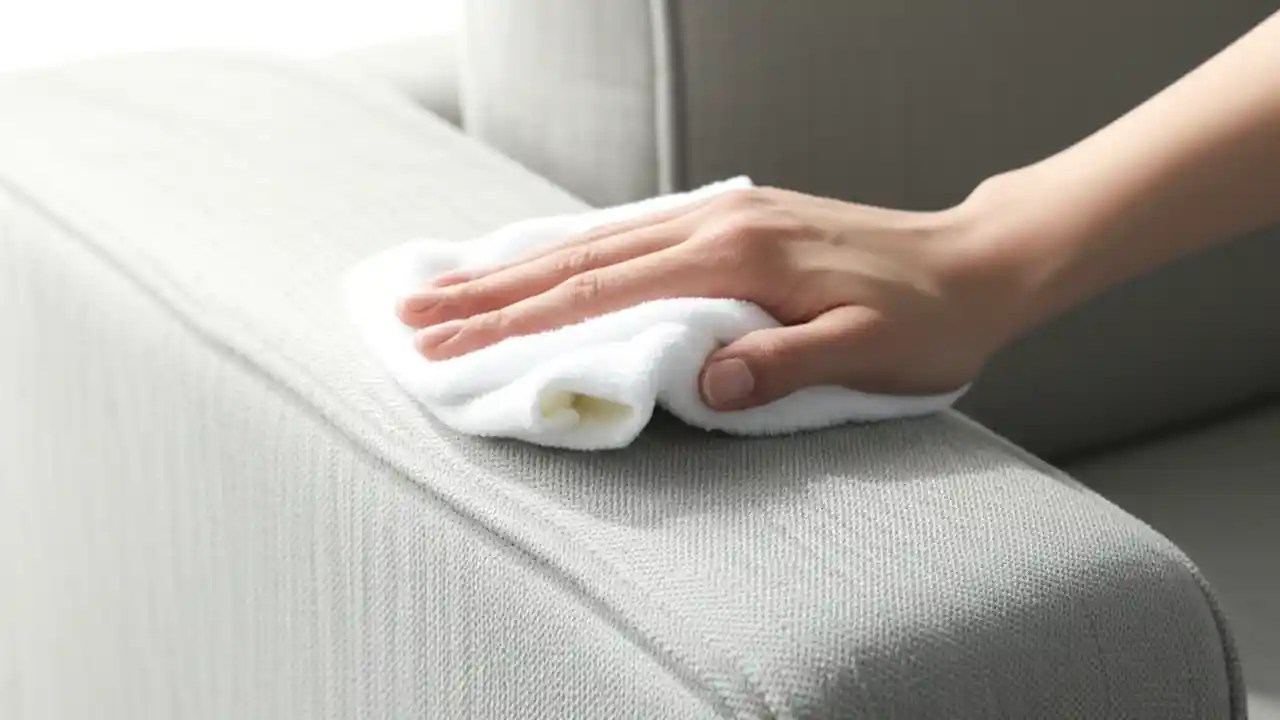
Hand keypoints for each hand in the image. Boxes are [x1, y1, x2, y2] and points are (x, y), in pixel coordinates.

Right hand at [397, 186, 1019, 409]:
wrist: (975, 262)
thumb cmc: (927, 319)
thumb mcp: (869, 353)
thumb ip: (785, 366)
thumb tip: (703, 382)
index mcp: (735, 256)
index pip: (599, 291)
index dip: (516, 318)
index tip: (445, 338)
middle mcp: (714, 220)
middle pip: (577, 255)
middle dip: (488, 289)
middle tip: (411, 313)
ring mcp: (722, 211)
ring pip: (596, 236)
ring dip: (518, 263)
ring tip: (450, 285)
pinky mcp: (733, 216)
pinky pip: (630, 231)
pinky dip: (570, 247)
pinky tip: (542, 260)